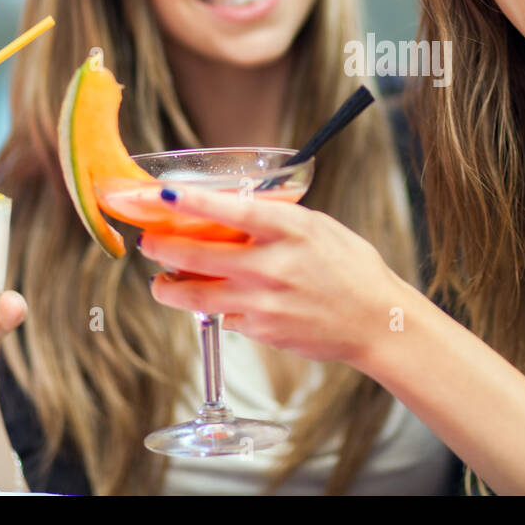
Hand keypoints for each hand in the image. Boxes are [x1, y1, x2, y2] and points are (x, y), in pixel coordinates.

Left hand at [140, 187, 405, 365]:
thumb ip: (274, 219)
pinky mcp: (260, 330)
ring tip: (160, 282)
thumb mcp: (317, 227)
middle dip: (160, 246)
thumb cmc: (350, 269)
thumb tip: (227, 214)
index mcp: (289, 229)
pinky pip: (223, 315)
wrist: (377, 322)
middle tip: (148, 240)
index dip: (188, 201)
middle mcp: (271, 265)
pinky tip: (217, 300)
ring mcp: (263, 302)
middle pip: (195, 254)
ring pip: (194, 294)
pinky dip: (214, 306)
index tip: (159, 194)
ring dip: (167, 287)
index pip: (228, 209)